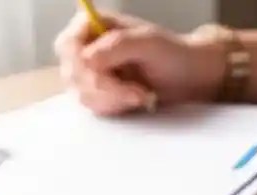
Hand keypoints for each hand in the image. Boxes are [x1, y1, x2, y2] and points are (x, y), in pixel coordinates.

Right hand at [54, 12, 224, 115]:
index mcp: (93, 25)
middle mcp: (86, 47)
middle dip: (105, 89)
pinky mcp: (99, 93)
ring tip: (141, 95)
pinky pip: (93, 106)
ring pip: (81, 94)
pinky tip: (136, 100)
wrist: (189, 78)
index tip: (106, 79)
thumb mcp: (149, 43)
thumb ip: (118, 45)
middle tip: (136, 93)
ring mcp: (90, 72)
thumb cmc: (173, 54)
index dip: (81, 67)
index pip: (68, 46)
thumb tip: (86, 59)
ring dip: (113, 100)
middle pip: (73, 74)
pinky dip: (115, 108)